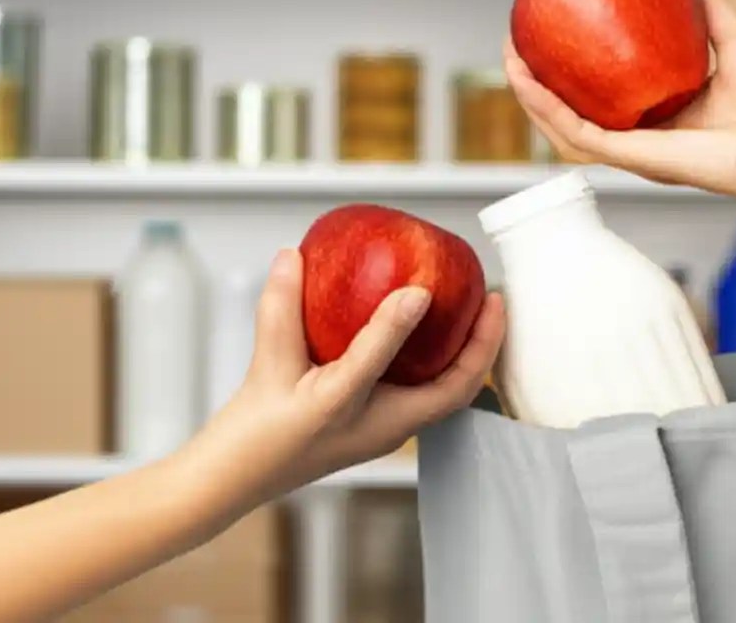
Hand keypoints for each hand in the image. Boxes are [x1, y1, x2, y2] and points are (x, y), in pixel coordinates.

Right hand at [199, 248, 504, 501]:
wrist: (239, 480)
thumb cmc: (252, 432)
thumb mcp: (266, 364)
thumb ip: (280, 307)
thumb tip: (294, 255)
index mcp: (338, 412)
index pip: (373, 364)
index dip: (396, 325)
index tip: (419, 290)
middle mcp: (377, 428)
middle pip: (451, 394)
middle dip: (482, 347)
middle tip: (495, 299)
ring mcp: (386, 431)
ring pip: (446, 395)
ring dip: (471, 356)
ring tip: (483, 310)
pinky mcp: (383, 426)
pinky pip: (428, 392)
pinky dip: (446, 361)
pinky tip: (443, 329)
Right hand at [505, 0, 735, 224]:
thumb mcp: (734, 38)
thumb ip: (705, 2)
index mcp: (662, 113)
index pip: (601, 94)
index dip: (568, 67)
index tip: (548, 32)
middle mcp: (643, 136)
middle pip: (572, 113)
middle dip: (535, 83)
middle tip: (514, 45)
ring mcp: (637, 151)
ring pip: (566, 128)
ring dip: (531, 97)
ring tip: (510, 61)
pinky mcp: (637, 159)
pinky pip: (582, 135)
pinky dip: (551, 111)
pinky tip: (531, 84)